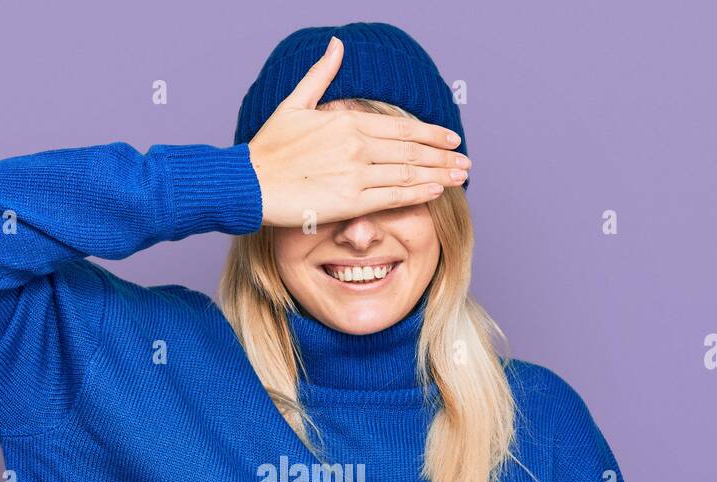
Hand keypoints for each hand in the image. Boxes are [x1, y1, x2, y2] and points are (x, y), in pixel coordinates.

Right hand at [247, 35, 470, 227]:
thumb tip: (337, 45)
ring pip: (407, 173)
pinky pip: (392, 196)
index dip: (431, 134)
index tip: (451, 139)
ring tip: (461, 177)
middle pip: (412, 151)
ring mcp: (355, 173)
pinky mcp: (350, 201)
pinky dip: (417, 193)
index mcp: (348, 121)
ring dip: (439, 175)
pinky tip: (436, 191)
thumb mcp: (294, 103)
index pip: (402, 128)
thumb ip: (321, 75)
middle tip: (467, 162)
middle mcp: (357, 145)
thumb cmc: (269, 147)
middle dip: (444, 156)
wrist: (250, 182)